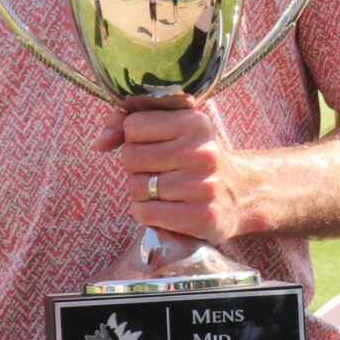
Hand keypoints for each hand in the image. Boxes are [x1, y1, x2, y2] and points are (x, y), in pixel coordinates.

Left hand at [91, 100, 252, 243]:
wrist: (241, 194)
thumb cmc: (194, 158)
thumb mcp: (172, 129)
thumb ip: (127, 124)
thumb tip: (98, 144)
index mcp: (195, 123)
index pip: (133, 126)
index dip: (135, 138)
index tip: (154, 146)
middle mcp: (202, 152)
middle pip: (130, 157)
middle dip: (136, 167)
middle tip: (158, 171)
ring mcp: (203, 186)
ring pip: (135, 187)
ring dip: (141, 193)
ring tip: (163, 191)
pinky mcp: (201, 217)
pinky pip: (145, 213)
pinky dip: (146, 213)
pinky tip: (164, 209)